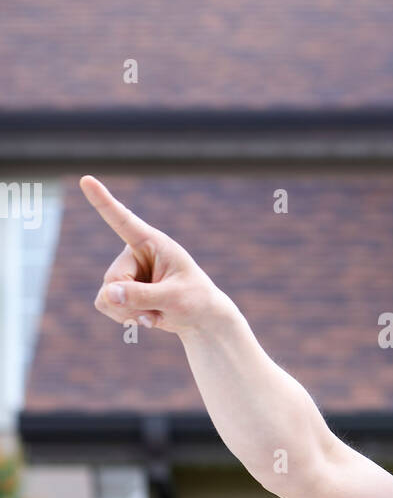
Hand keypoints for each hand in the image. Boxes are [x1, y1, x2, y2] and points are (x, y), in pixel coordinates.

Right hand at [80, 175, 227, 338]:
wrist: (199, 317)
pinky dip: (126, 318)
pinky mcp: (119, 290)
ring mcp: (124, 272)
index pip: (123, 220)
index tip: (86, 179)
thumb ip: (142, 296)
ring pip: (107, 297)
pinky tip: (147, 317)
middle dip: (133, 302)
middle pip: (113, 281)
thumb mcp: (174, 298)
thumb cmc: (194, 299)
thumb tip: (108, 294)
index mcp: (151, 242)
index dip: (103, 201)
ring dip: (130, 312)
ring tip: (156, 311)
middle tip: (159, 308)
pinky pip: (107, 306)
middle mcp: (133, 253)